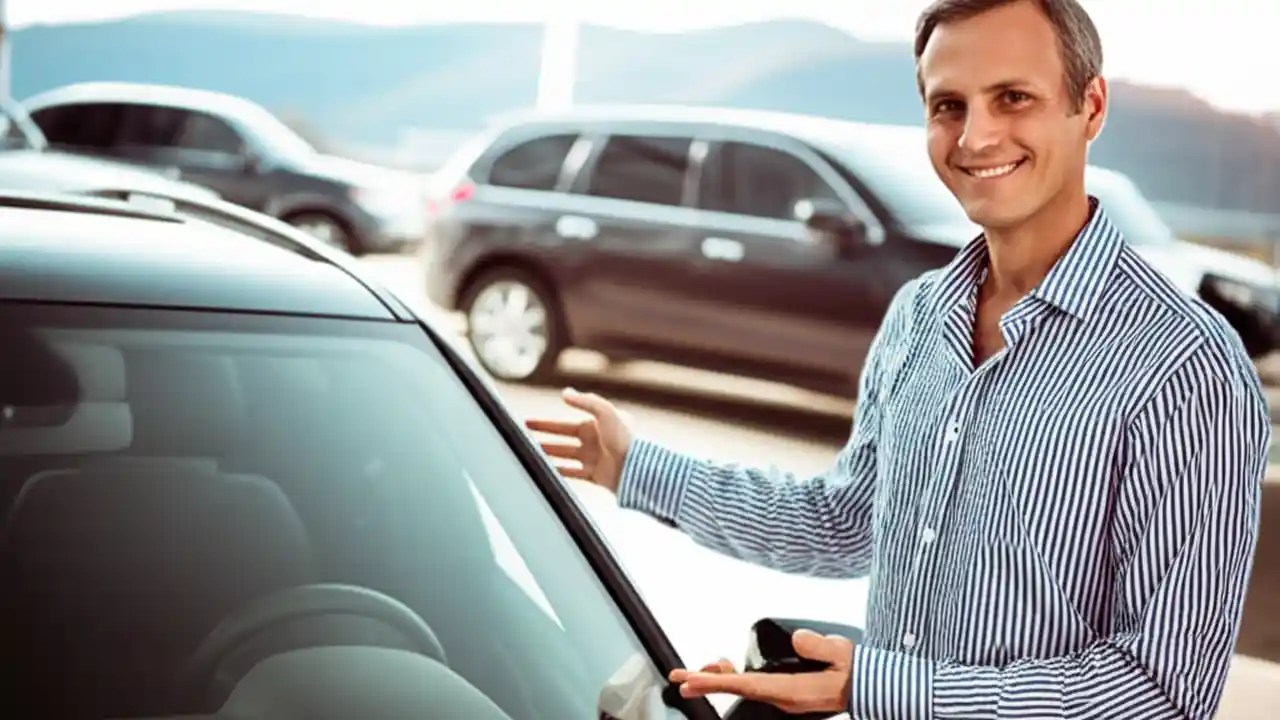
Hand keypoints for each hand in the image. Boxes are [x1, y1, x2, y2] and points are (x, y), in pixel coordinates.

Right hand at [524, 387, 633, 492]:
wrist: (638, 466)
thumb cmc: (627, 437)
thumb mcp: (606, 411)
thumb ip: (585, 401)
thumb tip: (565, 393)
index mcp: (595, 425)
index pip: (564, 424)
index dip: (546, 424)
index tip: (528, 423)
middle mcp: (593, 441)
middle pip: (561, 440)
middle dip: (544, 438)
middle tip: (524, 438)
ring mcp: (594, 458)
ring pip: (565, 456)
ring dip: (549, 455)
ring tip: (531, 455)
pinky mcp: (596, 475)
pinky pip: (573, 474)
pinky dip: (560, 472)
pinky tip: (548, 472)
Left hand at [668, 630, 852, 714]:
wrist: (866, 687)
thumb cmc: (854, 671)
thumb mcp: (842, 655)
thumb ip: (819, 647)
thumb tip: (797, 637)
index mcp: (790, 691)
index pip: (745, 685)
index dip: (716, 683)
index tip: (691, 680)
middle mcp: (781, 696)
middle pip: (736, 688)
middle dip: (706, 682)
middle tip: (678, 676)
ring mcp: (781, 695)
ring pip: (742, 686)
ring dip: (719, 678)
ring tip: (696, 669)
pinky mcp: (784, 690)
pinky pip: (752, 684)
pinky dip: (734, 676)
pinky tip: (724, 667)